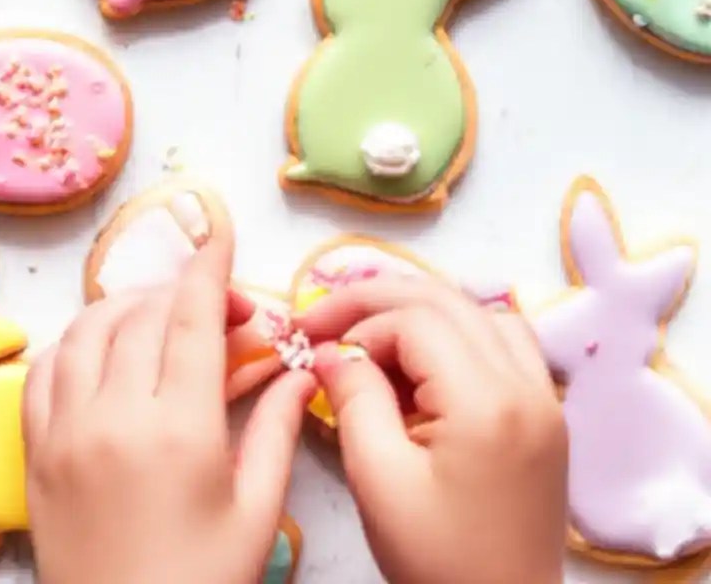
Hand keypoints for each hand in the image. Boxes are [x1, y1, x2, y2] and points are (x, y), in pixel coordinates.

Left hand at [22, 234, 315, 583]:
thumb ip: (275, 430)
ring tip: (163, 320)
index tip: (217, 233)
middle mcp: (112, 417)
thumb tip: (301, 370)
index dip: (208, 269)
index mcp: (177, 430)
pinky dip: (74, 344)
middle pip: (142, 317)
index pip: (190, 320)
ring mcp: (64, 431)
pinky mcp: (35, 451)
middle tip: (224, 314)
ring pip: (86, 331)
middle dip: (183, 294)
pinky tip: (102, 351)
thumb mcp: (255, 512)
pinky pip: (44, 370)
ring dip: (125, 308)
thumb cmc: (199, 583)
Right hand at [297, 277, 566, 583]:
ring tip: (368, 336)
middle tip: (321, 318)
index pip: (415, 321)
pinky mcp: (545, 418)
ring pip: (481, 315)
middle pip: (451, 302)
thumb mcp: (377, 479)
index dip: (356, 324)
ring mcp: (544, 401)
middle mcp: (527, 388)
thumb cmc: (435, 559)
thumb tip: (330, 351)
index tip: (312, 348)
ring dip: (421, 313)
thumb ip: (354, 399)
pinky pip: (504, 347)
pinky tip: (419, 362)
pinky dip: (457, 336)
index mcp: (487, 403)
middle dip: (379, 301)